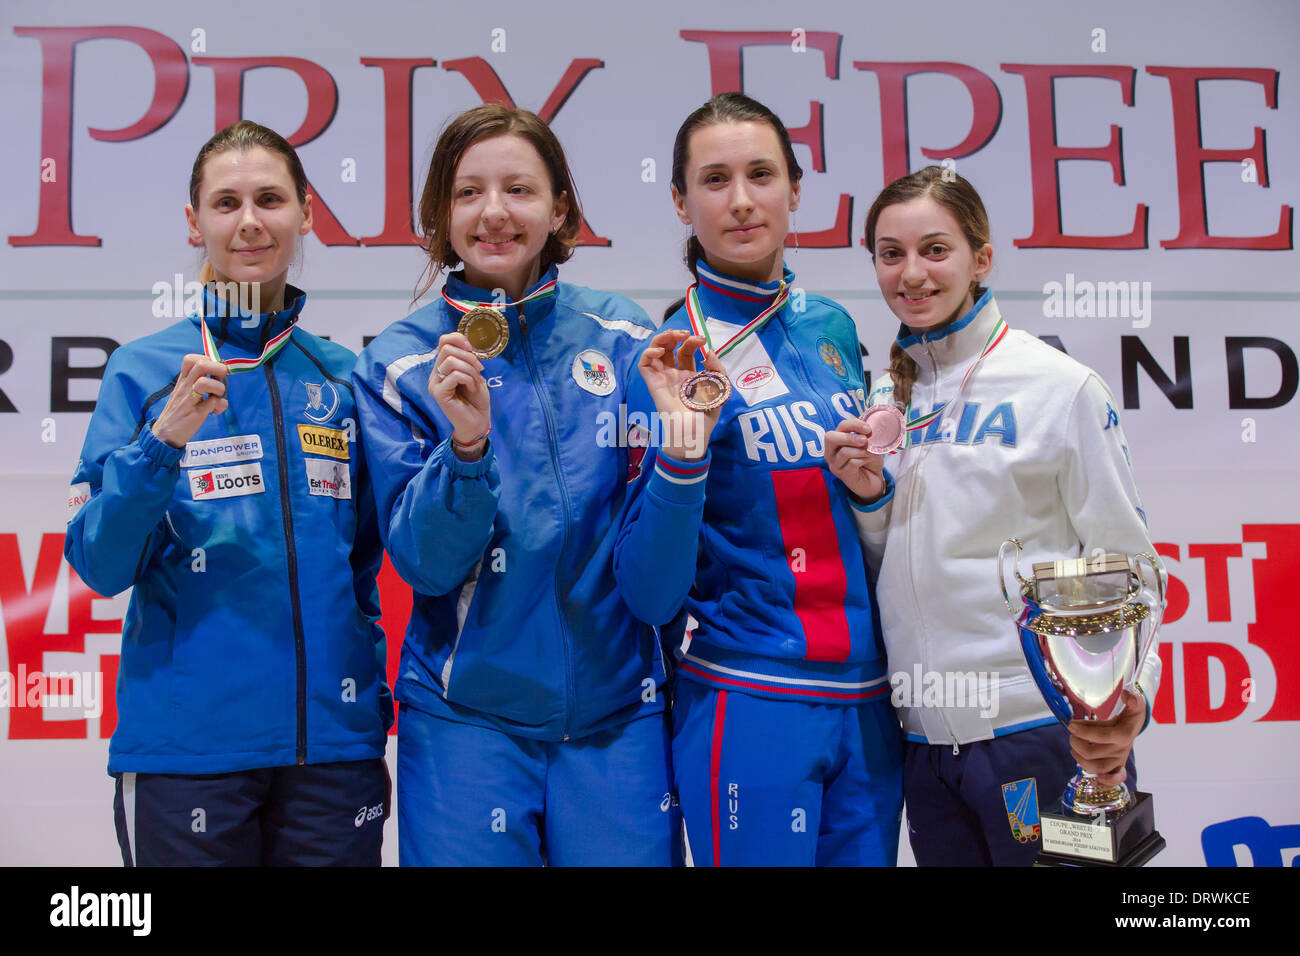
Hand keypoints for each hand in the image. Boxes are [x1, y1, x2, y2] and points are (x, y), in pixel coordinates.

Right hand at [151, 354, 228, 448]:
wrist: (165, 436)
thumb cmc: (179, 414)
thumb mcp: (184, 394)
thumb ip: (197, 383)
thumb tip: (219, 374)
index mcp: (182, 381)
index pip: (190, 359)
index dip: (207, 359)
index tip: (213, 370)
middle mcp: (184, 387)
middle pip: (202, 364)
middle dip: (218, 369)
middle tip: (221, 379)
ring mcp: (189, 400)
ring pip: (207, 382)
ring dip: (220, 389)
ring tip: (217, 397)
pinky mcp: (196, 413)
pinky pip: (214, 402)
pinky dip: (220, 406)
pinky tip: (215, 411)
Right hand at [428, 332, 490, 459]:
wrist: (478, 422)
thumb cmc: (476, 399)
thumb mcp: (474, 374)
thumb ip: (467, 359)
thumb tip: (466, 344)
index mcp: (442, 367)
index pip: (443, 341)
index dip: (458, 339)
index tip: (473, 349)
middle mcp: (435, 374)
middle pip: (447, 349)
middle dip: (468, 357)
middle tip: (480, 370)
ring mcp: (435, 384)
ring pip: (451, 362)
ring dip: (470, 369)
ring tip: (477, 381)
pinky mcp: (439, 394)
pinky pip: (454, 376)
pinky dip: (468, 379)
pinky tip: (472, 388)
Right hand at [639, 329, 725, 460]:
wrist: (693, 431)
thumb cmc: (706, 414)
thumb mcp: (720, 388)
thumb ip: (717, 369)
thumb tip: (709, 352)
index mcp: (689, 375)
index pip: (686, 351)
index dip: (693, 342)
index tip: (702, 340)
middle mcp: (674, 374)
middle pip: (669, 347)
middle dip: (676, 335)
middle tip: (686, 334)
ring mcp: (662, 378)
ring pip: (655, 351)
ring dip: (662, 338)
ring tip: (673, 335)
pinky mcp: (653, 383)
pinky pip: (644, 364)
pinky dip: (648, 353)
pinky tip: (660, 351)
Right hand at [824, 416, 886, 501]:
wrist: (873, 479)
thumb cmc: (869, 459)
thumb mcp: (869, 444)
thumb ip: (867, 435)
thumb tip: (871, 428)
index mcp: (837, 439)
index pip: (841, 426)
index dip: (855, 424)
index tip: (868, 429)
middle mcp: (831, 451)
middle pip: (831, 438)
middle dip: (850, 437)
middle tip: (865, 440)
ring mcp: (834, 463)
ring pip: (844, 452)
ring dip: (861, 451)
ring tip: (870, 453)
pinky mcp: (841, 474)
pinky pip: (852, 463)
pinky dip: (863, 460)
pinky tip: (868, 461)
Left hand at [1068, 690, 1145, 787]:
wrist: (1135, 726)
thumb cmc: (1131, 714)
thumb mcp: (1134, 703)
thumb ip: (1133, 698)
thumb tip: (1127, 695)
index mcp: (1124, 734)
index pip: (1103, 736)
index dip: (1085, 731)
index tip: (1071, 725)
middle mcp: (1121, 750)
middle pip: (1093, 753)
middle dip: (1077, 742)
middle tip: (1071, 734)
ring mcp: (1118, 760)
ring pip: (1096, 767)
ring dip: (1080, 758)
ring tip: (1074, 746)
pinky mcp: (1116, 767)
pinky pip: (1112, 781)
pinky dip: (1103, 782)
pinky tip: (1096, 778)